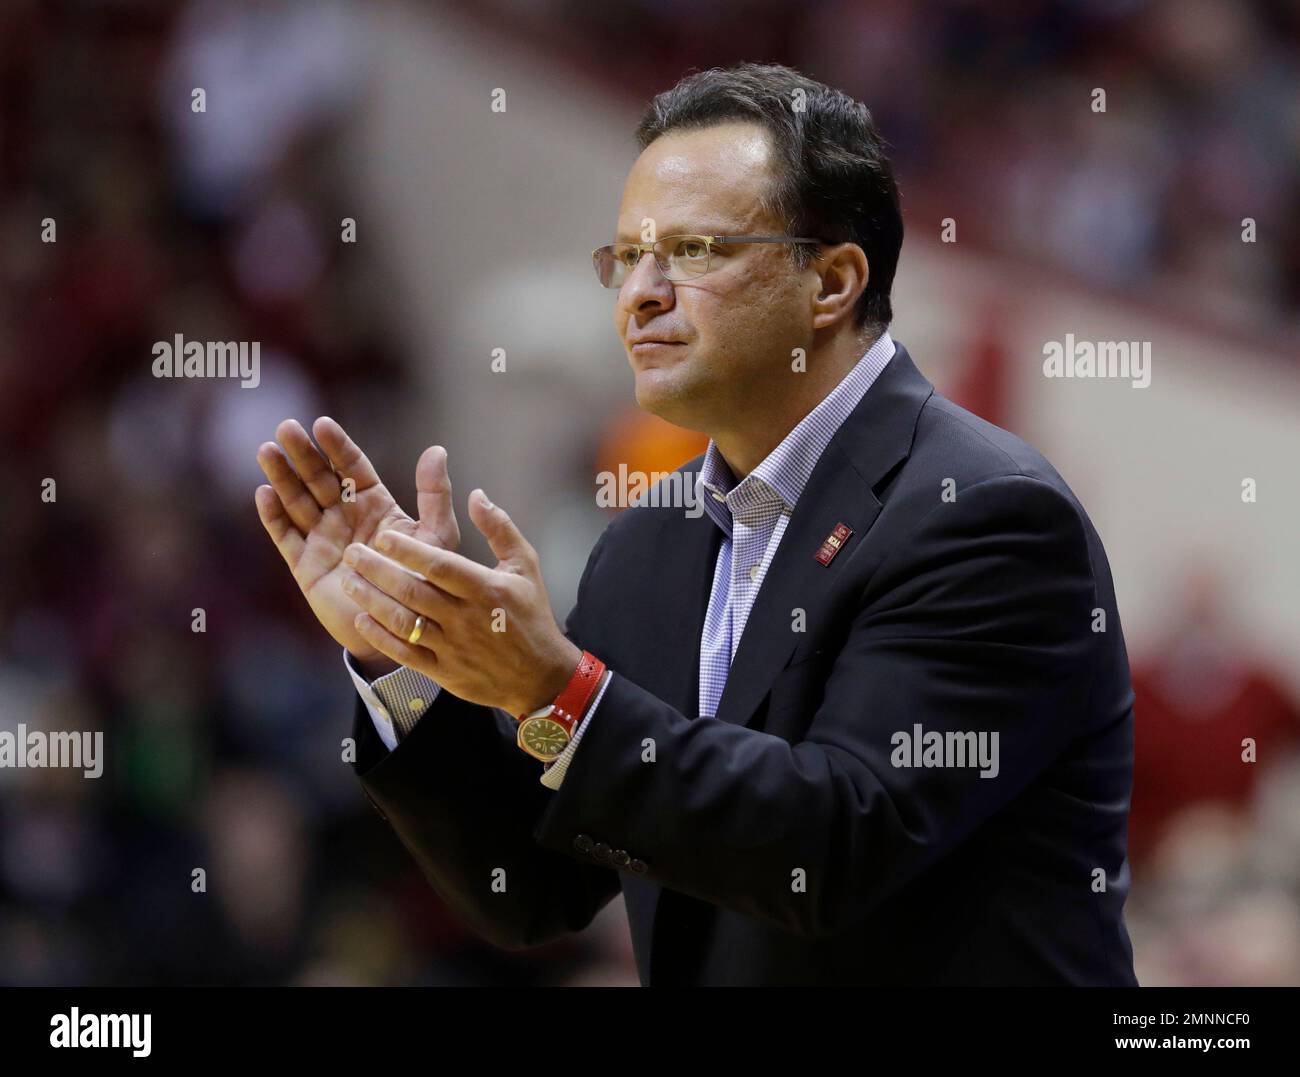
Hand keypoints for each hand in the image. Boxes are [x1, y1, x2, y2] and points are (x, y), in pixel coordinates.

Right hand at [254, 417, 460, 671]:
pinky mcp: (305, 564)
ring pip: (298, 501)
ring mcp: (323, 539)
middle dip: (303, 453)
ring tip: (267, 450)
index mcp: (374, 505)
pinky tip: (264, 494)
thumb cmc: (425, 583)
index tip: (323, 425)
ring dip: (282, 476)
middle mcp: (345, 516)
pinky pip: (286, 536)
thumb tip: (436, 449)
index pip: (352, 468)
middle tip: (286, 427)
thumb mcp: (436, 537)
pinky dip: (274, 516)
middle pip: (320, 478)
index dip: (338, 447)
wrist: (403, 630)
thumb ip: (434, 495)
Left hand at [341, 488, 582, 716]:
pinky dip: (380, 638)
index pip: (440, 566)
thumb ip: (500, 528)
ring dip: (372, 601)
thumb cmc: (531, 616)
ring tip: (349, 581)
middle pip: (413, 592)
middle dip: (378, 571)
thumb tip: (477, 495)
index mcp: (486, 588)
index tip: (382, 537)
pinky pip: (405, 654)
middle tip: (352, 553)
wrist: (541, 676)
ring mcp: (452, 647)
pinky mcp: (443, 672)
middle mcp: (466, 618)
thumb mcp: (526, 565)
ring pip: (404, 622)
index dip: (408, 551)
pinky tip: (362, 619)